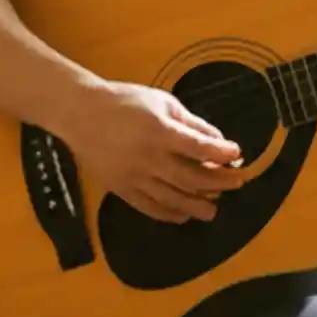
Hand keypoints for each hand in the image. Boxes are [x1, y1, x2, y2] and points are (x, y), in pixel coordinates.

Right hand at [63, 81, 243, 222]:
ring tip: (214, 209)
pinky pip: (149, 208)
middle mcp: (149, 158)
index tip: (237, 154)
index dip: (222, 154)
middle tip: (237, 182)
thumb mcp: (162, 103)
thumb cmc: (125, 102)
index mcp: (160, 132)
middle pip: (191, 178)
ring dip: (198, 205)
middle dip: (219, 182)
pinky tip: (184, 215)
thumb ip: (191, 123)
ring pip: (173, 199)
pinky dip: (170, 214)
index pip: (199, 148)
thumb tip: (218, 141)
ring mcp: (134, 177)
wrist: (80, 114)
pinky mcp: (121, 189)